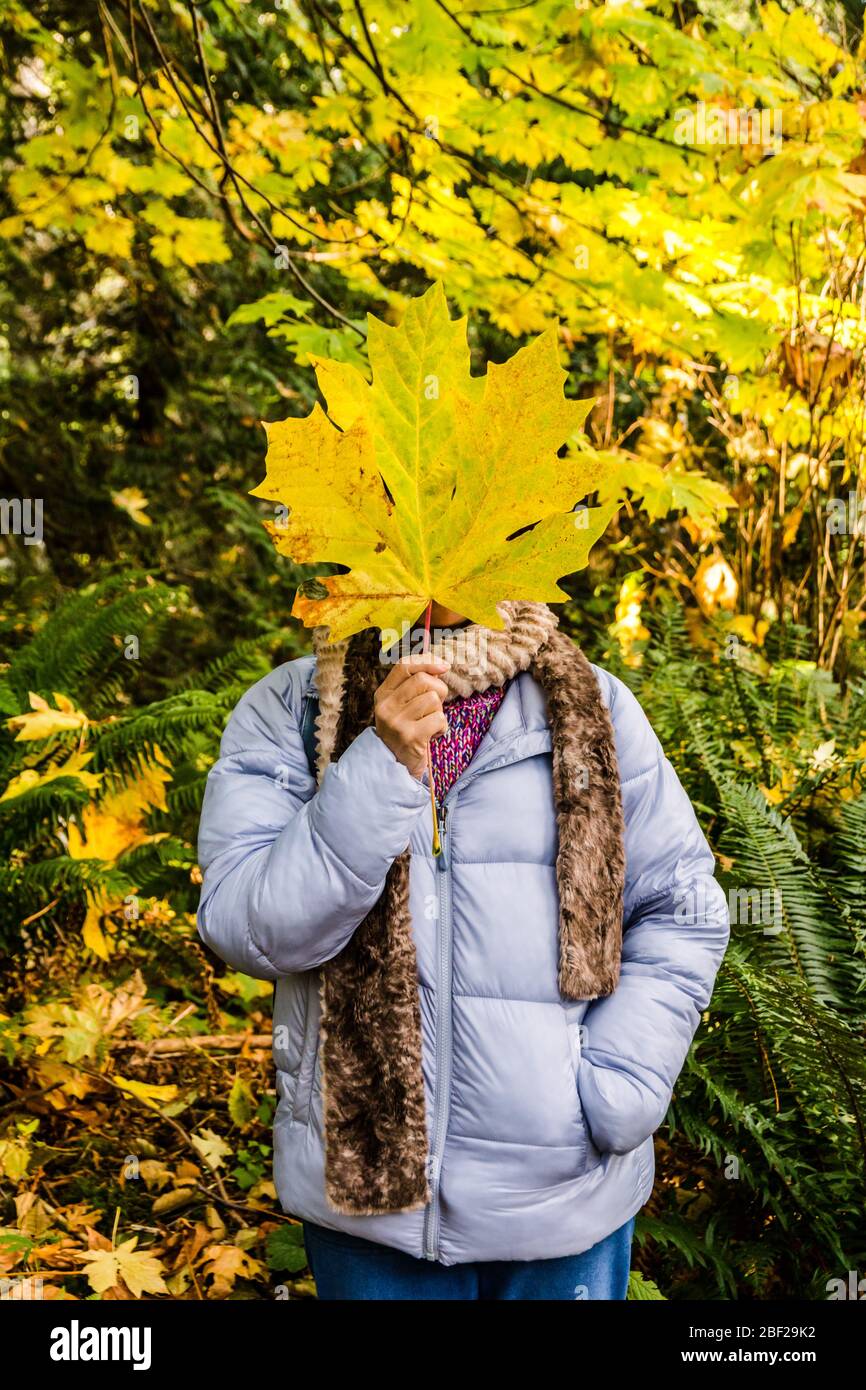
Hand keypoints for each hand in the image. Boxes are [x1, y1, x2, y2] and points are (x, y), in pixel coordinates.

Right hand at [373, 654, 450, 778]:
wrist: (396, 766)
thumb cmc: (406, 731)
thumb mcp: (402, 706)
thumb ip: (414, 686)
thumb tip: (439, 665)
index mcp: (383, 694)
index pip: (404, 665)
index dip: (427, 662)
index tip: (444, 667)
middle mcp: (386, 706)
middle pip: (423, 680)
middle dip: (439, 690)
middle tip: (435, 706)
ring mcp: (396, 722)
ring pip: (432, 699)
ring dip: (439, 711)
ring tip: (429, 723)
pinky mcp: (410, 737)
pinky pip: (439, 719)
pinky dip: (441, 727)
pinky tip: (432, 735)